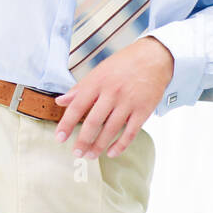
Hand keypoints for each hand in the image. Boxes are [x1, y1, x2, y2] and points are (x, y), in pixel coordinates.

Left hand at [53, 37, 173, 158]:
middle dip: (83, 140)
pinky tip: (111, 153)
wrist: (153, 58)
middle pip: (94, 122)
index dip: (67, 124)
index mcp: (97, 82)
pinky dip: (120, 145)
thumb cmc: (123, 64)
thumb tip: (60, 101)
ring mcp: (128, 102)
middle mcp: (112, 93)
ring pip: (111, 130)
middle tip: (76, 153)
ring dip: (99, 146)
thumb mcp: (98, 71)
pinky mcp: (143, 111)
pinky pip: (130, 133)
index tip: (59, 138)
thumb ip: (79, 88)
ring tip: (90, 155)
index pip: (77, 106)